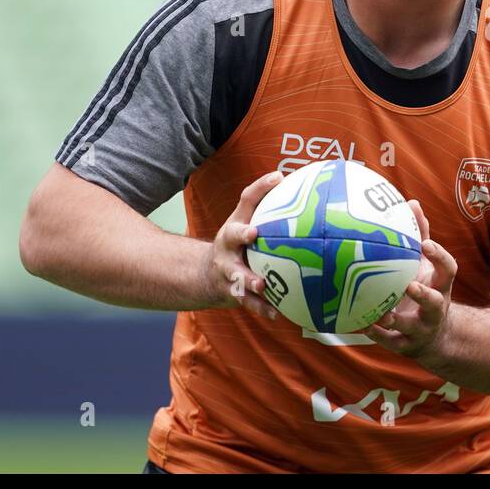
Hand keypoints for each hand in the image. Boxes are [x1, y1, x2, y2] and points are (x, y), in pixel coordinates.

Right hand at [199, 171, 282, 320]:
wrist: (209, 273)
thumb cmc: (236, 237)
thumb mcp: (241, 216)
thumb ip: (258, 196)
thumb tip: (281, 174)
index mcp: (231, 235)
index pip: (236, 227)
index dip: (243, 229)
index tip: (255, 230)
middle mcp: (227, 256)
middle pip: (232, 259)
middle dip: (243, 258)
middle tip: (256, 257)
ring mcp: (229, 277)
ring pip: (239, 285)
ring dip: (251, 288)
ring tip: (264, 288)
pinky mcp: (235, 294)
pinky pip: (249, 304)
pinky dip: (263, 309)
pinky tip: (277, 314)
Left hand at [361, 199, 456, 359]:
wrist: (434, 336)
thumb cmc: (424, 289)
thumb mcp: (425, 266)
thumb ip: (420, 236)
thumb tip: (412, 202)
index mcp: (440, 285)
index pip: (448, 270)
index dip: (439, 257)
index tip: (425, 244)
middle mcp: (435, 308)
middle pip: (435, 302)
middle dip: (424, 295)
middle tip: (408, 284)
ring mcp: (422, 328)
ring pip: (412, 326)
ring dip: (396, 318)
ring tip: (381, 312)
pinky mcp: (408, 345)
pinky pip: (393, 342)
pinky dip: (379, 335)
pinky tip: (363, 326)